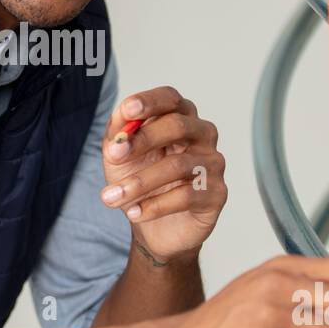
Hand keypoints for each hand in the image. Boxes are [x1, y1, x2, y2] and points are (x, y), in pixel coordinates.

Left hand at [98, 85, 226, 263]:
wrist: (155, 228)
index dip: (150, 101)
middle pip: (178, 125)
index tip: (128, 110)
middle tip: (113, 156)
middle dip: (142, 140)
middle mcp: (202, 135)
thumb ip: (119, 133)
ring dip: (138, 182)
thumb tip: (123, 116)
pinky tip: (135, 213)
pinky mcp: (216, 193)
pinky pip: (186, 195)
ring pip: (177, 165)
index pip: (170, 98)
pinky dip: (155, 205)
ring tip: (111, 197)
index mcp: (180, 117)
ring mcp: (213, 163)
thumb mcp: (120, 157)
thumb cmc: (141, 183)